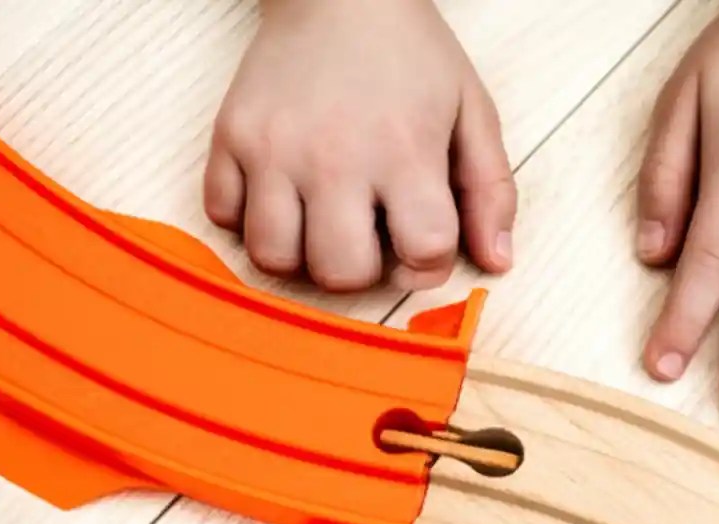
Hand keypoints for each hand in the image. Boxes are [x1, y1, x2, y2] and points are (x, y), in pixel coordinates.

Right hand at [204, 0, 515, 290]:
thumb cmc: (411, 56)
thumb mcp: (472, 113)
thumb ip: (490, 191)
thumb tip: (496, 264)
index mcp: (405, 151)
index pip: (422, 252)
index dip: (428, 264)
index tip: (420, 242)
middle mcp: (334, 156)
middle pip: (339, 273)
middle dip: (359, 269)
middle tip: (365, 234)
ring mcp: (273, 148)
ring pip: (272, 257)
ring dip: (300, 255)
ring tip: (319, 221)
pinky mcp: (229, 136)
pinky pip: (221, 218)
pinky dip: (247, 221)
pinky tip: (279, 195)